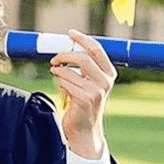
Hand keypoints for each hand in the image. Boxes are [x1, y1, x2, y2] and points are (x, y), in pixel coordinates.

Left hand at [50, 30, 115, 159]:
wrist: (85, 130)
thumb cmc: (84, 104)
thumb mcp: (89, 83)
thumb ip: (84, 68)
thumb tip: (66, 49)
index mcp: (109, 74)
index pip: (97, 49)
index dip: (82, 39)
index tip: (70, 33)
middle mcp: (105, 81)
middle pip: (83, 58)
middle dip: (64, 55)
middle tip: (54, 59)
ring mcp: (96, 91)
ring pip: (70, 72)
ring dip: (59, 73)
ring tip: (57, 78)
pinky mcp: (85, 99)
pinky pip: (65, 83)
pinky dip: (59, 84)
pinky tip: (62, 91)